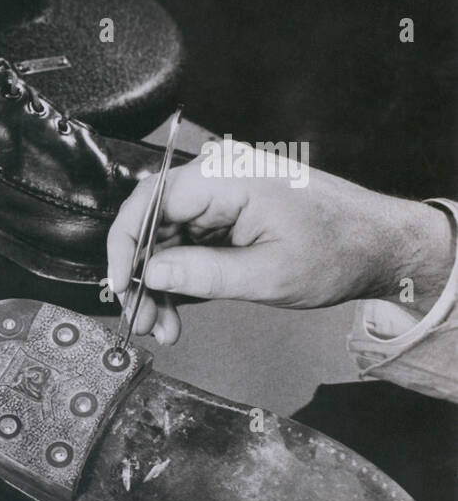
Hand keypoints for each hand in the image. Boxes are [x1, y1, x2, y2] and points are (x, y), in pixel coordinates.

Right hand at [105, 159, 454, 343]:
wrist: (380, 246)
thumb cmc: (340, 249)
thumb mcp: (267, 274)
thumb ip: (201, 273)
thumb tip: (150, 273)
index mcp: (227, 177)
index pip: (149, 201)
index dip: (125, 245)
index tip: (120, 284)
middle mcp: (218, 178)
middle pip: (151, 224)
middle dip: (142, 277)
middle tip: (142, 317)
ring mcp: (221, 196)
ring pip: (164, 239)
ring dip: (158, 284)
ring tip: (162, 324)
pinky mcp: (225, 214)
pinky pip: (184, 244)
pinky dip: (177, 278)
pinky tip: (176, 310)